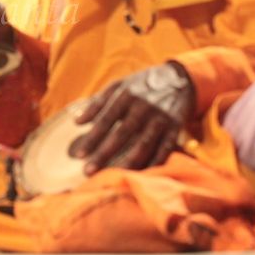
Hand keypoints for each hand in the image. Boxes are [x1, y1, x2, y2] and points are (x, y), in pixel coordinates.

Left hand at [70, 63, 193, 174]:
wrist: (177, 77)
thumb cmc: (140, 85)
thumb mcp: (118, 86)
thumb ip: (97, 103)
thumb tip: (76, 122)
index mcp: (126, 95)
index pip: (106, 119)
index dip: (92, 138)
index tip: (79, 155)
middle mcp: (143, 107)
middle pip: (122, 134)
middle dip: (104, 154)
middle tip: (88, 171)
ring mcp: (160, 117)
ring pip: (144, 144)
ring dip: (128, 162)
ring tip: (114, 177)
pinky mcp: (175, 127)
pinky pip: (165, 149)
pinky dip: (154, 163)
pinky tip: (142, 175)